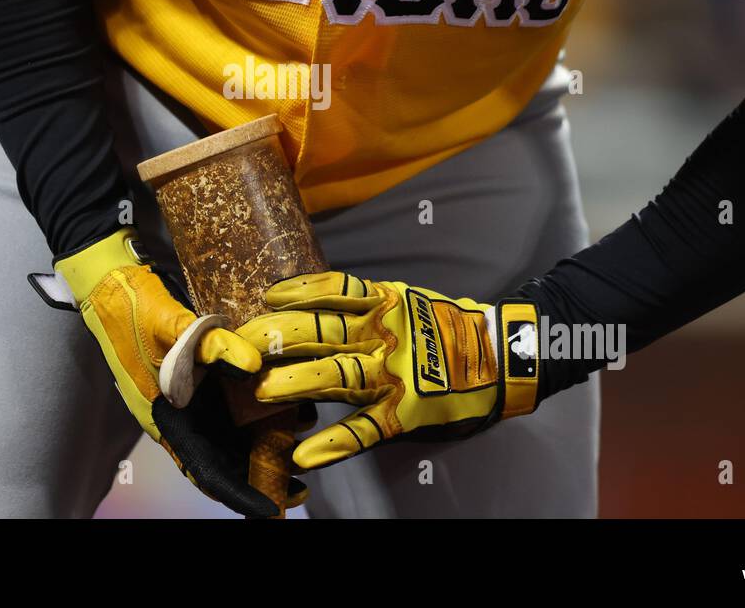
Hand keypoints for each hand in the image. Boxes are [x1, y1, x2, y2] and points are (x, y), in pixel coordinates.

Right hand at [49, 228, 305, 516]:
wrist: (110, 284)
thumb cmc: (133, 308)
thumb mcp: (172, 323)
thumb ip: (211, 343)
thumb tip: (253, 365)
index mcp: (165, 417)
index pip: (205, 470)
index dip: (239, 493)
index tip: (272, 509)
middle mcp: (175, 417)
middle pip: (221, 461)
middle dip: (257, 477)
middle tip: (299, 484)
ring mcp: (183, 402)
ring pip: (225, 439)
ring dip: (258, 448)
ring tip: (296, 445)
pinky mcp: (191, 384)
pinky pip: (224, 414)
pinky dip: (250, 419)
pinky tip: (277, 408)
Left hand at [236, 271, 540, 469]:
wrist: (501, 356)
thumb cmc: (448, 327)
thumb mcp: (407, 301)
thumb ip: (365, 303)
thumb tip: (312, 300)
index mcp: (384, 305)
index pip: (333, 291)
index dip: (298, 291)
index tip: (266, 296)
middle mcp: (383, 337)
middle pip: (322, 332)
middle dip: (280, 336)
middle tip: (243, 341)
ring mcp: (393, 375)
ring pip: (337, 374)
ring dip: (298, 382)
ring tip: (263, 389)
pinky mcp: (404, 412)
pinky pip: (365, 428)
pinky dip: (336, 442)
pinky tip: (306, 454)